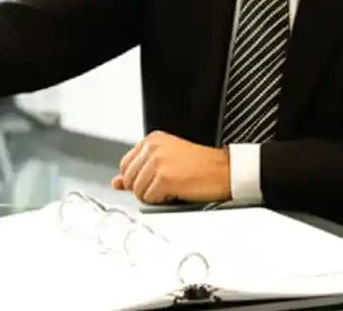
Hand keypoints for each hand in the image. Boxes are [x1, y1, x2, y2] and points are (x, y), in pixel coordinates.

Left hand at [111, 131, 231, 203]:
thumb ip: (139, 170)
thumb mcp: (167, 161)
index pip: (126, 164)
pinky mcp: (165, 179)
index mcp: (152, 140)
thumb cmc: (202, 166)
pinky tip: (176, 193)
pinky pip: (150, 199)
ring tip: (172, 189)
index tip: (148, 182)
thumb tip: (117, 183)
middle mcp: (152, 148)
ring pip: (138, 191)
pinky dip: (161, 201)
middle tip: (164, 188)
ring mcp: (158, 163)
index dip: (135, 178)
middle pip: (130, 179)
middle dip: (144, 189)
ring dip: (153, 196)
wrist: (225, 171)